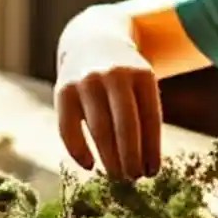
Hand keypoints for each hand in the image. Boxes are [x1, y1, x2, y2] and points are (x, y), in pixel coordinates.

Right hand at [54, 15, 162, 180]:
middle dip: (131, 158)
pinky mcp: (63, 90)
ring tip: (117, 176)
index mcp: (142, 75)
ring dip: (109, 158)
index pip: (150, 120)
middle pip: (125, 127)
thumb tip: (145, 166)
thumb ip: (145, 116)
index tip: (153, 173)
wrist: (92, 39)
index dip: (152, 150)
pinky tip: (90, 165)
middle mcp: (114, 76)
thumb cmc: (124, 75)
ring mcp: (87, 81)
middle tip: (134, 178)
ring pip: (99, 130)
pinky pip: (69, 128)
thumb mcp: (142, 85)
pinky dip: (79, 151)